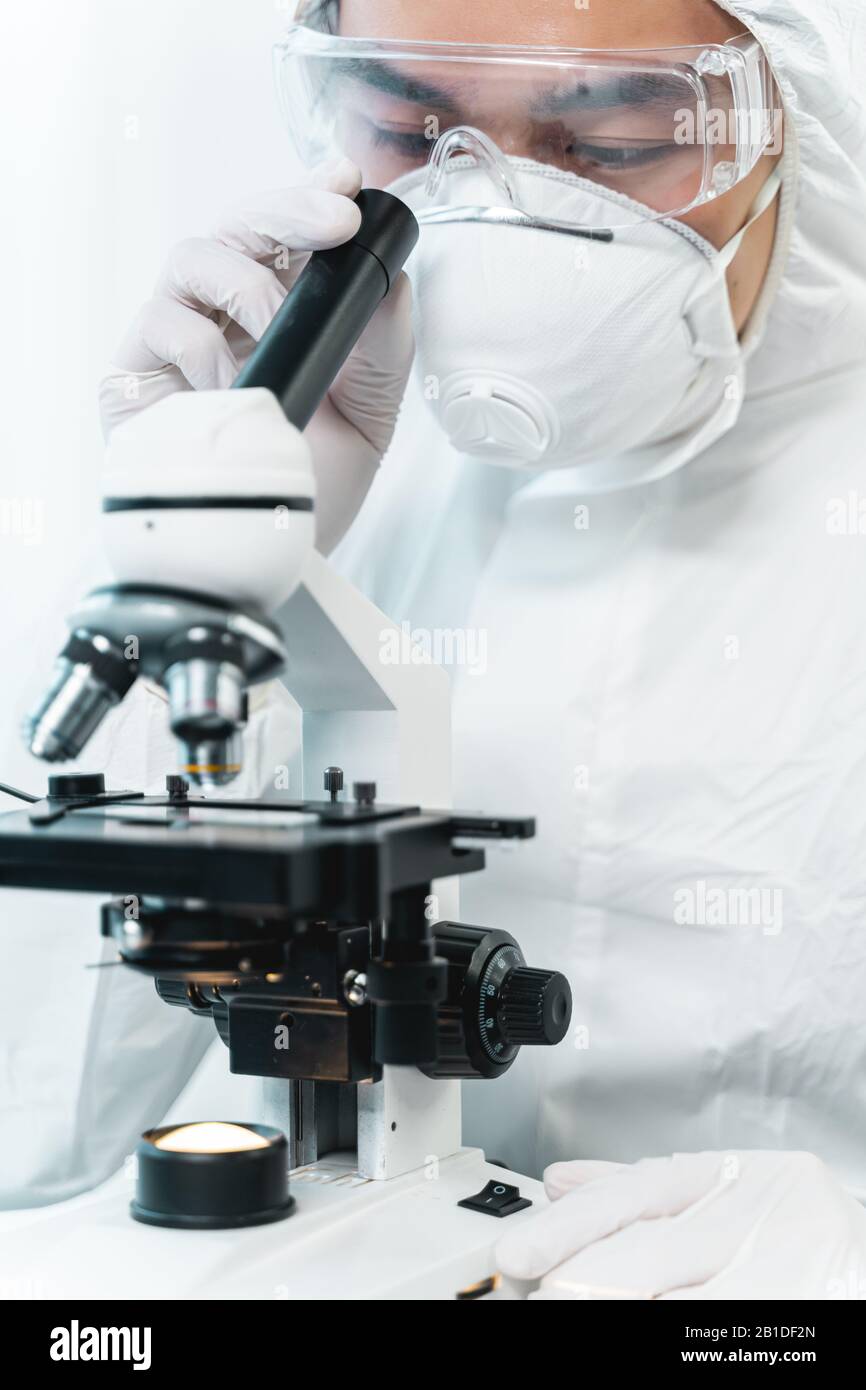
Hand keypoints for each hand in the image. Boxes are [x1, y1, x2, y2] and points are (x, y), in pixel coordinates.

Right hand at [98, 159, 413, 553]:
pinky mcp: (135, 373)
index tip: (347, 181)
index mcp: (281, 312)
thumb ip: (383, 347)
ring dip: (247, 282)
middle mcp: (226, 314)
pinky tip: (233, 385)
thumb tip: (391, 280)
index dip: (311, 196)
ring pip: (193, 256)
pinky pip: (164, 323)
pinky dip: (206, 347)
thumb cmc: (309, 484)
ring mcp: (177, 338)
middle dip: (287, 209)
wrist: (268, 560)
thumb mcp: (370, 415)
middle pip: (240, 228)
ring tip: (276, 328)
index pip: (289, 236)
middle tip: (334, 219)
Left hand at [496, 1151, 865, 1299]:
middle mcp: (759, 1211)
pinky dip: (673, 1330)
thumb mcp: (726, 1196)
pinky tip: (640, 1323)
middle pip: (647, 1247)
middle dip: (580, 1275)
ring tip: (568, 1305)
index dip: (570, 1223)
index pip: (636, 1192)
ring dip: (611, 1304)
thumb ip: (645, 1192)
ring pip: (676, 1298)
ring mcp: (787, 1262)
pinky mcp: (805, 1306)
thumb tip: (564, 1182)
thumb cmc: (803, 1237)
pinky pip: (715, 1329)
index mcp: (735, 1174)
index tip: (517, 1254)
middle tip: (535, 1290)